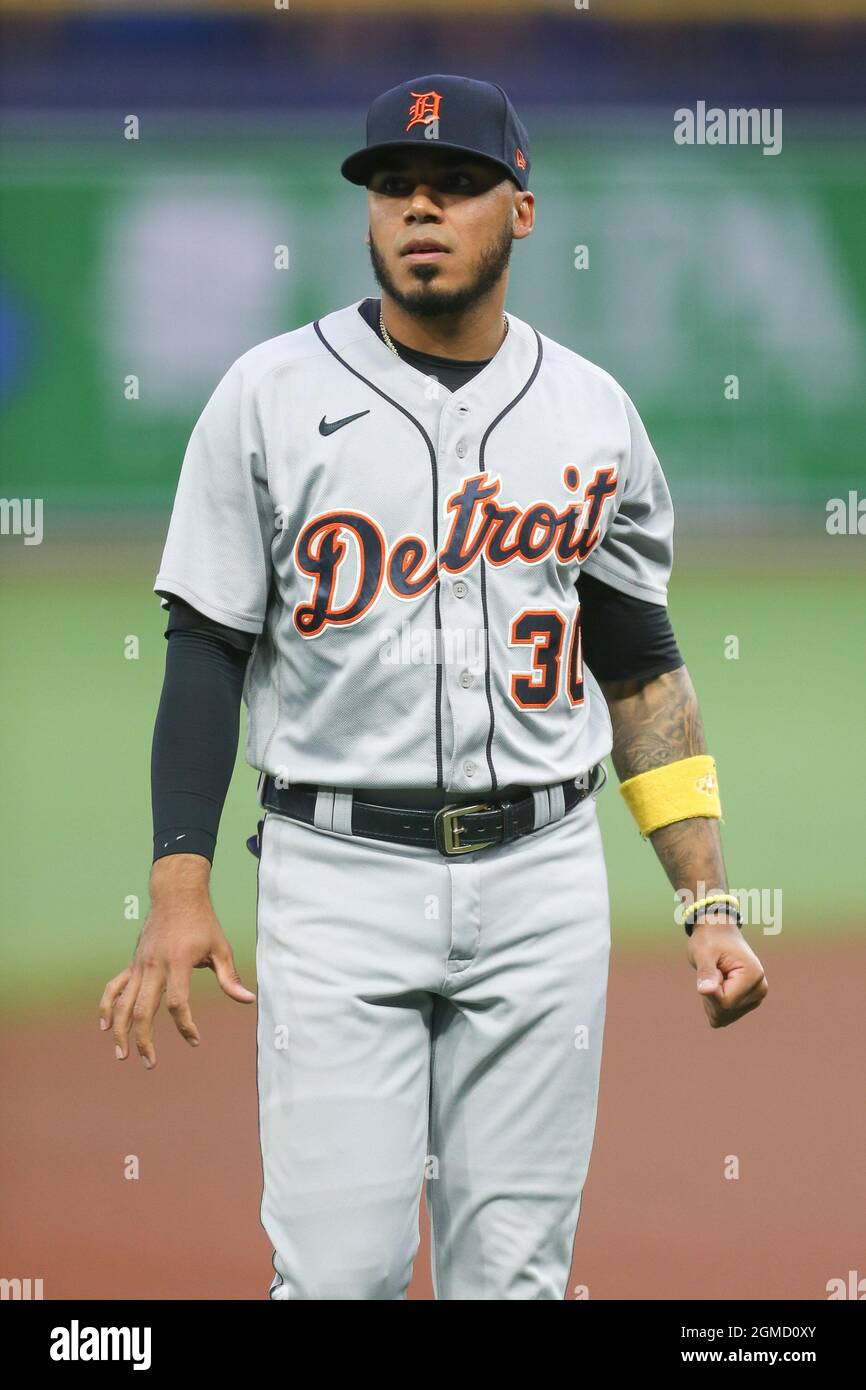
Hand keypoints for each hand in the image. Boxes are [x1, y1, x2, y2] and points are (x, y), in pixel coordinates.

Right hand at [98, 854, 254, 1069]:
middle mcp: (154, 965)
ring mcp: (139, 964)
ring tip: (121, 1055)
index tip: (195, 1040)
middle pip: (142, 1009)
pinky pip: (115, 987)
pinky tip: (104, 1025)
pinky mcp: (133, 962)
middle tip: (150, 1063)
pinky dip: (107, 1006)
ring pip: (123, 1002)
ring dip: (120, 1030)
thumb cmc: (203, 922)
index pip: (177, 1003)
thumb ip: (230, 978)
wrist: (176, 895)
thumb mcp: (221, 948)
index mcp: (178, 963)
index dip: (185, 1026)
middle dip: (144, 1039)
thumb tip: (248, 1000)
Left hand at [687, 916, 767, 1028]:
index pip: (725, 1003)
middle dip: (710, 995)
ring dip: (712, 999)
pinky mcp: (749, 1002)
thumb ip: (706, 973)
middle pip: (724, 1012)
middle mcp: (760, 989)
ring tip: (717, 976)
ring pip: (723, 1017)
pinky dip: (715, 1003)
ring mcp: (756, 998)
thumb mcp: (703, 953)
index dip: (709, 990)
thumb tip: (705, 991)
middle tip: (714, 972)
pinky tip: (720, 984)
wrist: (718, 933)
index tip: (711, 969)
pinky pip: (724, 1016)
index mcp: (754, 975)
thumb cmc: (709, 940)